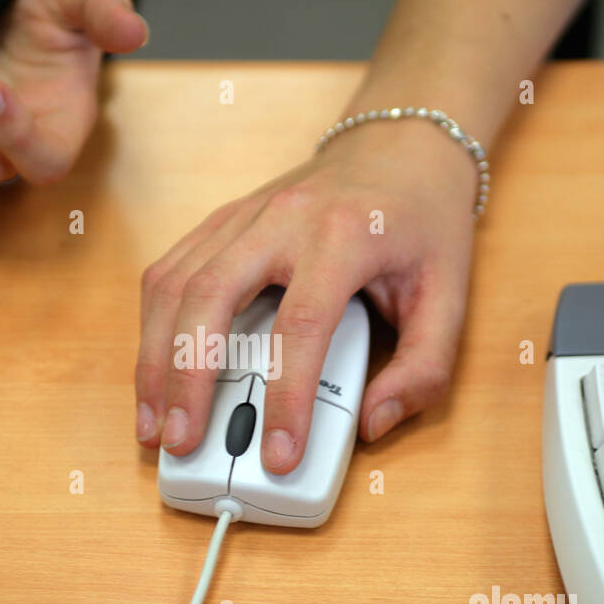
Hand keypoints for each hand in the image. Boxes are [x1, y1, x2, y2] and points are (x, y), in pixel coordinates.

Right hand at [135, 118, 476, 472]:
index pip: (302, 326)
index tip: (280, 455)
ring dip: (155, 360)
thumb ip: (423, 368)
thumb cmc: (422, 223)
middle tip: (181, 442)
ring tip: (153, 423)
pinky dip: (153, 329)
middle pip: (210, 297)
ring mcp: (242, 216)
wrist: (399, 148)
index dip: (286, 397)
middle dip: (187, 379)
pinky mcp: (219, 222)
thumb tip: (372, 423)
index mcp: (344, 236)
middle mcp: (282, 219)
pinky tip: (155, 375)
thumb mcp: (450, 297)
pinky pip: (168, 274)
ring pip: (174, 285)